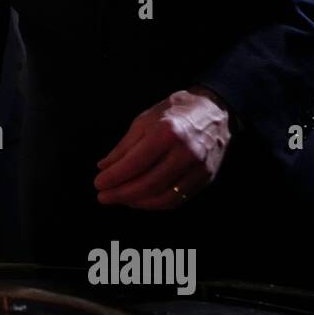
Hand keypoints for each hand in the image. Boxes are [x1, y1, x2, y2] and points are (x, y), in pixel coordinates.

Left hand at [94, 88, 230, 209]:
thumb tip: (104, 167)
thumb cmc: (175, 111)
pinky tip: (140, 200)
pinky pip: (177, 199)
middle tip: (103, 196)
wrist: (215, 110)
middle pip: (148, 184)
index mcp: (167, 133)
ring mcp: (198, 168)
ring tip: (119, 199)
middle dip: (121, 194)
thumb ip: (124, 146)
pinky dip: (155, 203)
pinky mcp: (206, 179)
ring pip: (163, 197)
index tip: (98, 183)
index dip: (114, 177)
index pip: (135, 163)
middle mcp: (185, 152)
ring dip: (137, 202)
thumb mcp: (144, 120)